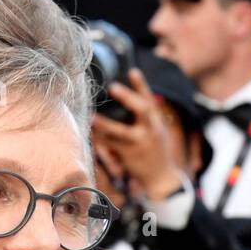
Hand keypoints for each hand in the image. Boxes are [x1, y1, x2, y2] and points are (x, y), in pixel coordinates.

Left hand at [91, 68, 183, 201]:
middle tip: (113, 86)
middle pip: (142, 111)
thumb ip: (146, 115)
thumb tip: (132, 99)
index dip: (141, 85)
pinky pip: (111, 145)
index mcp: (156, 122)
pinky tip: (89, 132)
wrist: (161, 177)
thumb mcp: (156, 130)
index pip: (150, 100)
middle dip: (128, 98)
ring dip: (105, 124)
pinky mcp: (130, 155)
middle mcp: (150, 130)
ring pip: (121, 132)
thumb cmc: (155, 150)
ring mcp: (140, 143)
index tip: (132, 71)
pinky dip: (100, 138)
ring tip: (92, 117)